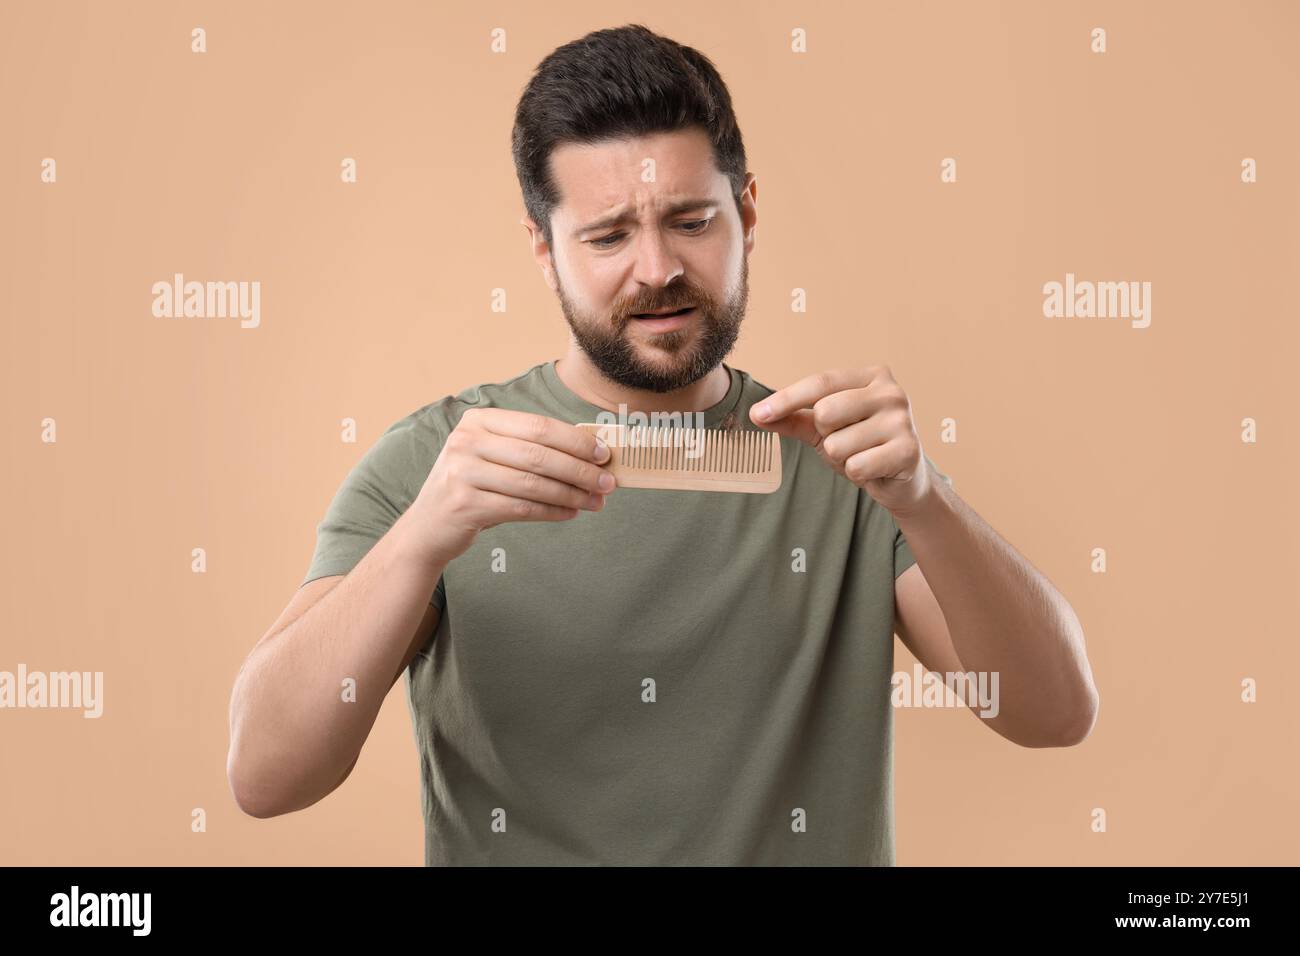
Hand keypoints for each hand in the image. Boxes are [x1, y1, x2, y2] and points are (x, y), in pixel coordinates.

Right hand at [410, 408, 615, 563]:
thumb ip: (531, 449)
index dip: (576, 440)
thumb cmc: (473, 487)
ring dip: (572, 494)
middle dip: (580, 469)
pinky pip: (521, 508)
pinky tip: (571, 513)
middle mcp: (467, 441)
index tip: (604, 454)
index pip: (538, 426)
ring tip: (596, 502)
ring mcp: (462, 472)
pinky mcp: (465, 504)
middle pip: (538, 454)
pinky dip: (552, 511)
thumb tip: (590, 452)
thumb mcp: (493, 457)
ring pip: (532, 483)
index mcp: (479, 420)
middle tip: (608, 483)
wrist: (428, 527)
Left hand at [748, 366, 932, 517]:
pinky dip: (856, 473)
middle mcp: (890, 392)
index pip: (820, 382)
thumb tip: (756, 414)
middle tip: (844, 442)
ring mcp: (903, 420)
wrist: (904, 479)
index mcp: (871, 376)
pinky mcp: (909, 450)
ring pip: (838, 444)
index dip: (786, 399)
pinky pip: (856, 466)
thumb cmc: (862, 445)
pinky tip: (874, 469)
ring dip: (841, 458)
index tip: (758, 414)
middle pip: (825, 412)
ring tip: (860, 456)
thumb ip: (793, 418)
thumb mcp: (825, 428)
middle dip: (824, 435)